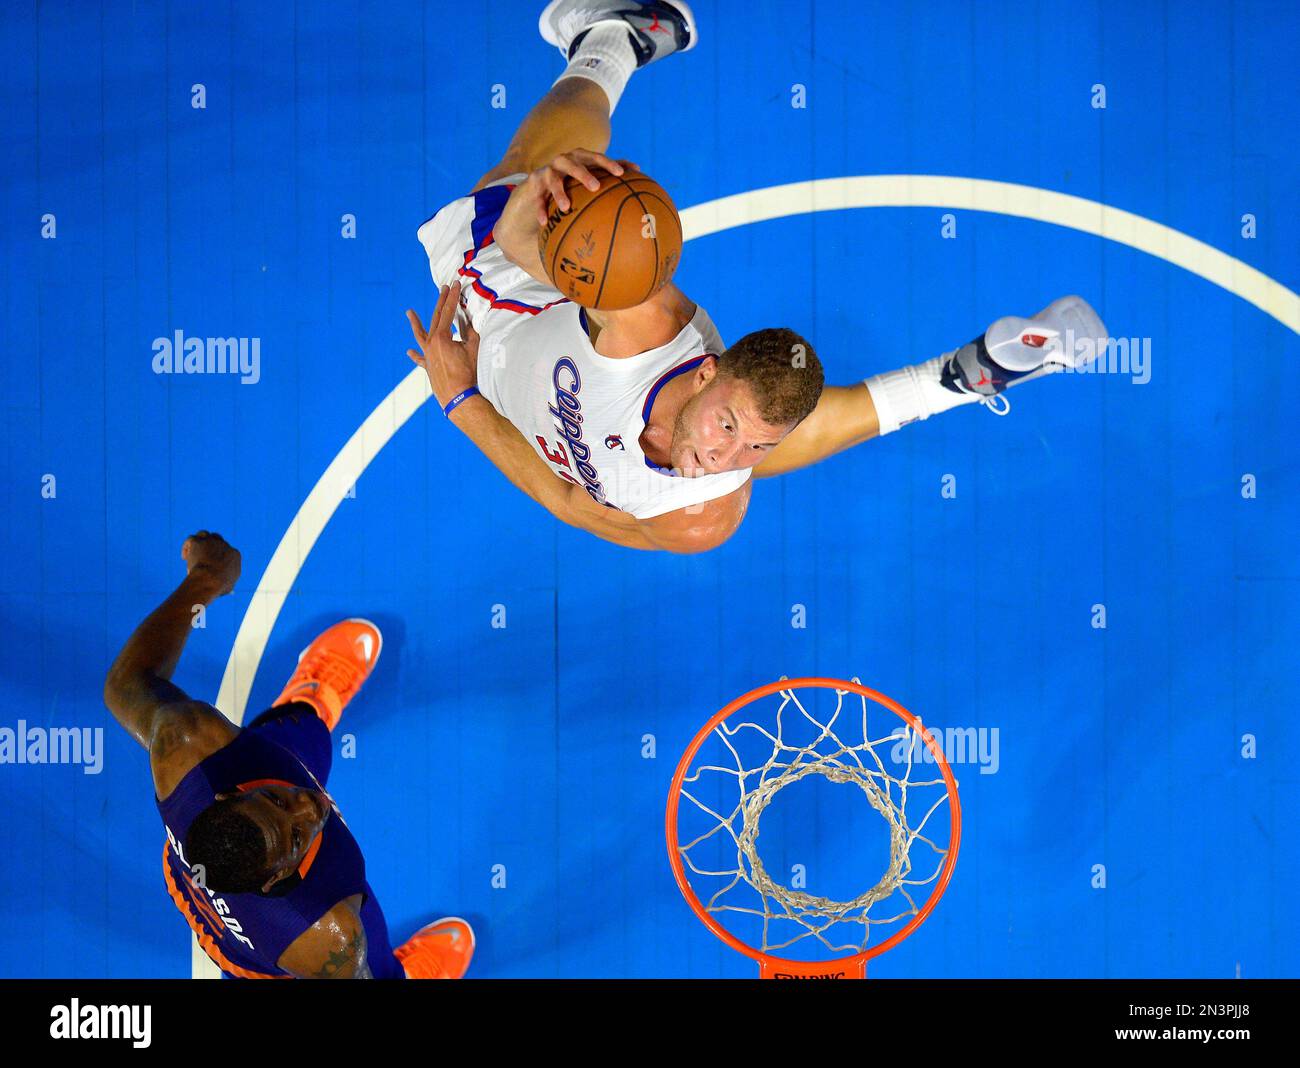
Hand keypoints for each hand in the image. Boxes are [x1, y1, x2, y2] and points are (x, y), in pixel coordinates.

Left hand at [181, 531, 240, 596]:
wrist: (210, 580)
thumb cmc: (219, 586)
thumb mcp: (228, 586)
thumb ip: (227, 584)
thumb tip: (228, 590)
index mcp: (234, 555)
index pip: (227, 551)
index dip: (218, 557)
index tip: (211, 565)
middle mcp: (224, 545)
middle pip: (217, 540)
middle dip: (209, 546)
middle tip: (201, 557)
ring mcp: (211, 542)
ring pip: (204, 534)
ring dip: (199, 541)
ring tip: (192, 553)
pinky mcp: (198, 542)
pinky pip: (191, 539)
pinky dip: (187, 547)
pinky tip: (184, 557)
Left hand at [406, 281, 479, 411]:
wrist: (460, 399)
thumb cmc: (469, 374)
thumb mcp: (474, 349)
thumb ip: (471, 333)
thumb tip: (469, 321)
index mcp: (441, 337)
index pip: (448, 312)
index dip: (453, 297)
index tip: (455, 284)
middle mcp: (431, 344)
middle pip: (435, 318)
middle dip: (440, 302)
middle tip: (443, 288)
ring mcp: (428, 356)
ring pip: (420, 336)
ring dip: (415, 324)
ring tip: (409, 313)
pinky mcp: (429, 368)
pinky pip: (420, 359)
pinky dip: (416, 355)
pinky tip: (409, 351)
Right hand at [513, 150, 636, 227]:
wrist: (541, 180)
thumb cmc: (574, 177)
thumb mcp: (591, 172)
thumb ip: (611, 170)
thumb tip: (639, 170)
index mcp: (580, 157)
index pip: (596, 158)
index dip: (608, 163)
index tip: (621, 174)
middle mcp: (563, 161)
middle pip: (573, 164)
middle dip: (583, 174)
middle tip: (595, 187)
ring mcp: (547, 171)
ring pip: (553, 179)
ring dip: (559, 192)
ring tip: (565, 207)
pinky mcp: (534, 184)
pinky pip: (537, 198)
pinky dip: (540, 209)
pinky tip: (544, 222)